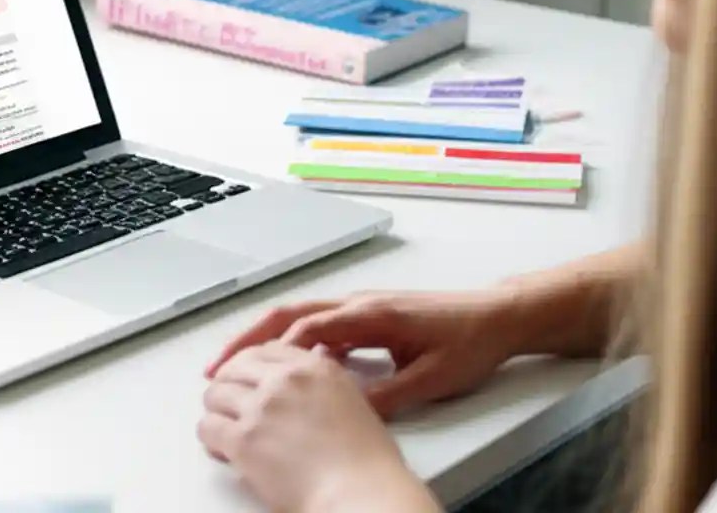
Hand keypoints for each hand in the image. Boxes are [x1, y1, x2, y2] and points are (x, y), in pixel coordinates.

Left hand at [199, 342, 439, 512]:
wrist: (360, 494)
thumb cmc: (367, 463)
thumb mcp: (351, 402)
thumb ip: (320, 384)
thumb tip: (297, 381)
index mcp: (316, 367)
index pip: (267, 350)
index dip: (250, 364)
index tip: (246, 377)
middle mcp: (285, 380)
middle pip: (235, 367)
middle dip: (228, 385)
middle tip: (228, 403)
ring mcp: (262, 407)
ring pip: (215, 394)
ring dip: (217, 411)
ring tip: (224, 427)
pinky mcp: (244, 439)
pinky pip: (208, 427)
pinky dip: (210, 439)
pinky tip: (221, 449)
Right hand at [206, 290, 520, 417]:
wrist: (498, 316)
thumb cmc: (469, 341)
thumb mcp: (431, 377)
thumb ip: (387, 394)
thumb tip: (347, 411)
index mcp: (372, 314)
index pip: (309, 326)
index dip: (273, 350)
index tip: (244, 372)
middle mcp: (360, 304)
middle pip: (290, 313)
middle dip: (249, 338)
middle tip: (218, 365)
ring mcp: (362, 307)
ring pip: (300, 315)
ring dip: (265, 337)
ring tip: (236, 364)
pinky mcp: (368, 316)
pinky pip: (318, 323)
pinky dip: (291, 339)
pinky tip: (282, 365)